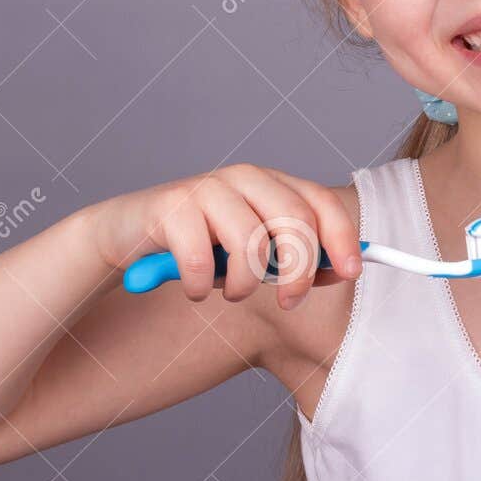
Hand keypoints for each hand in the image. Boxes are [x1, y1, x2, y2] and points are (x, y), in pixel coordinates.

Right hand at [82, 163, 360, 309]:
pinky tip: (192, 289)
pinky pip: (200, 259)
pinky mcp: (170, 206)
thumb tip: (345, 269)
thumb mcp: (255, 253)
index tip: (352, 273)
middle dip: (299, 272)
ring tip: (229, 293)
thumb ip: (297, 258)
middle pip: (294, 222)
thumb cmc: (201, 246)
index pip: (321, 203)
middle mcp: (244, 178)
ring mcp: (207, 188)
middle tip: (288, 302)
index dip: (341, 239)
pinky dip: (199, 287)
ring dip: (243, 285)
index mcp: (271, 184)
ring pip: (250, 244)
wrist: (128, 234)